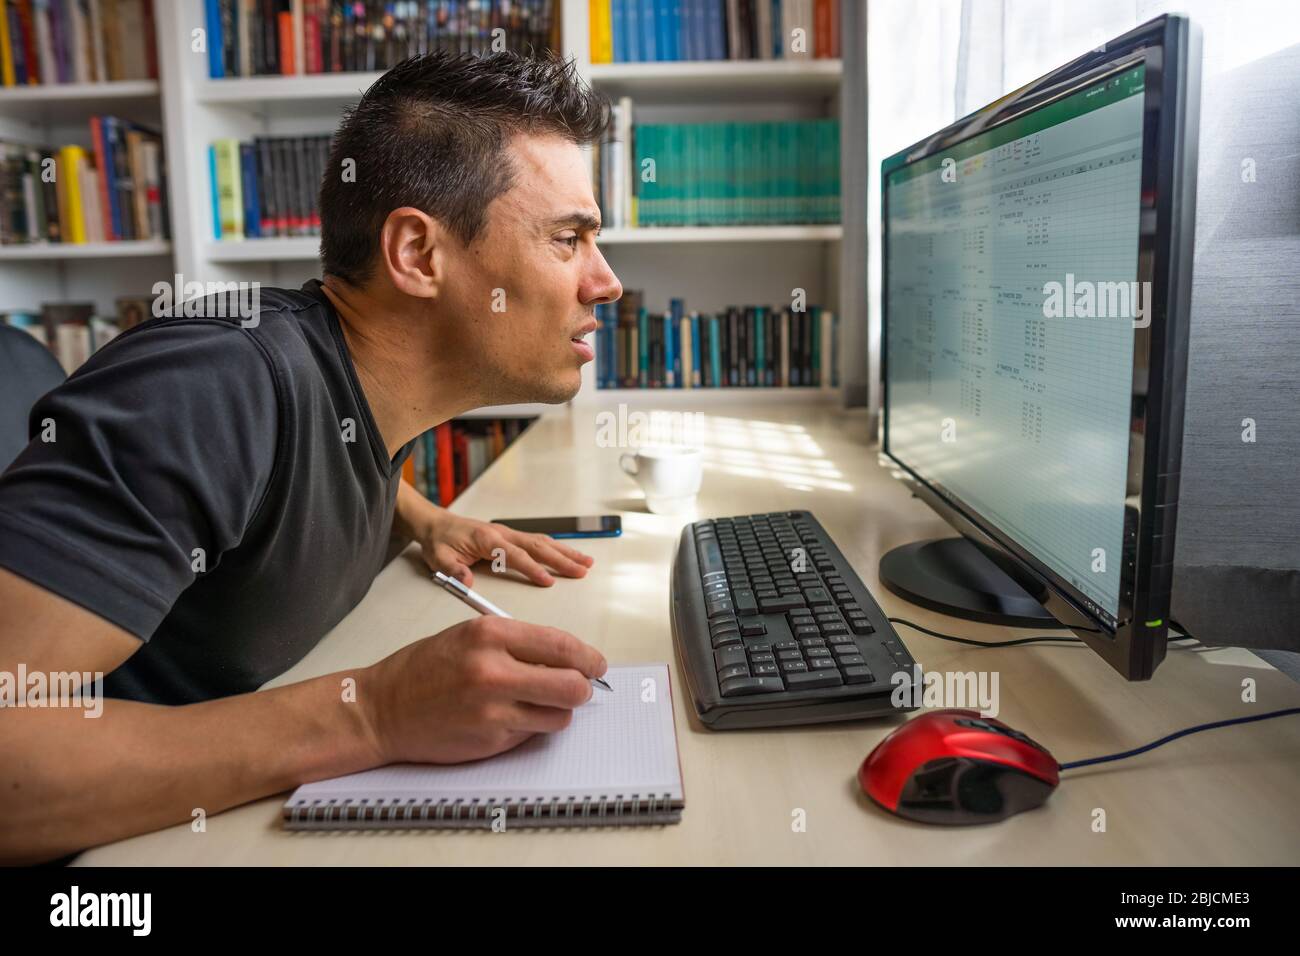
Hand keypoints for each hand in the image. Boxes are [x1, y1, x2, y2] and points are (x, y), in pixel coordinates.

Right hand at [358, 616, 607, 763]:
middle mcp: (494, 671)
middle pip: (572, 686)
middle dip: (583, 687)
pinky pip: (533, 734)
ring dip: (558, 711)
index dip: (588, 657)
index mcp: (491, 635)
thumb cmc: (425, 668)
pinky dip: (531, 726)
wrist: (382, 709)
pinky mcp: (490, 740)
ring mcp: (492, 710)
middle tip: (580, 687)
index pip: (562, 645)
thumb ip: (519, 643)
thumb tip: (568, 656)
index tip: (596, 664)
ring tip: (537, 702)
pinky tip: (508, 717)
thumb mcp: (471, 636)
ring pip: (560, 716)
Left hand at [418, 511, 593, 587]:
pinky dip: (556, 548)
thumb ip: (454, 571)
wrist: (437, 524)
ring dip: (565, 552)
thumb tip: (467, 582)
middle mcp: (502, 533)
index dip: (532, 569)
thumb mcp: (440, 558)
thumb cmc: (440, 541)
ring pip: (543, 541)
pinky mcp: (511, 536)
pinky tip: (568, 555)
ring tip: (586, 562)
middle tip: (581, 570)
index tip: (548, 581)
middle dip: (562, 559)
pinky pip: (538, 541)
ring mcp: (509, 533)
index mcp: (486, 539)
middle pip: (538, 546)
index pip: (514, 555)